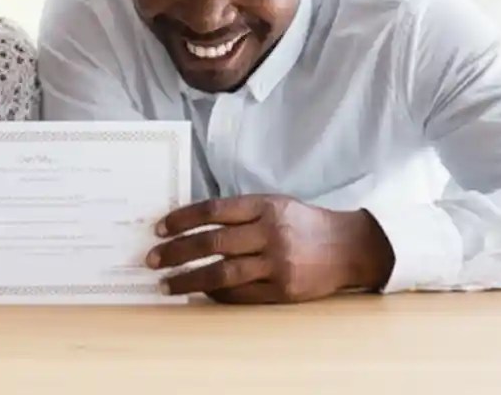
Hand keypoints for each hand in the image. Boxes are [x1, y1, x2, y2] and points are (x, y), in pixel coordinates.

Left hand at [146, 195, 393, 303]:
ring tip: (167, 283)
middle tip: (152, 259)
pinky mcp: (283, 290)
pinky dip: (216, 294)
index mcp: (265, 206)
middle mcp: (270, 233)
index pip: (213, 210)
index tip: (159, 229)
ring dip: (189, 279)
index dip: (182, 219)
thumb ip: (240, 213)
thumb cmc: (303, 223)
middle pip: (212, 243)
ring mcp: (277, 263)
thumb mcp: (274, 205)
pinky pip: (240, 295)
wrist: (348, 247)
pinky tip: (199, 292)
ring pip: (222, 273)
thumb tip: (191, 224)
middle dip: (176, 252)